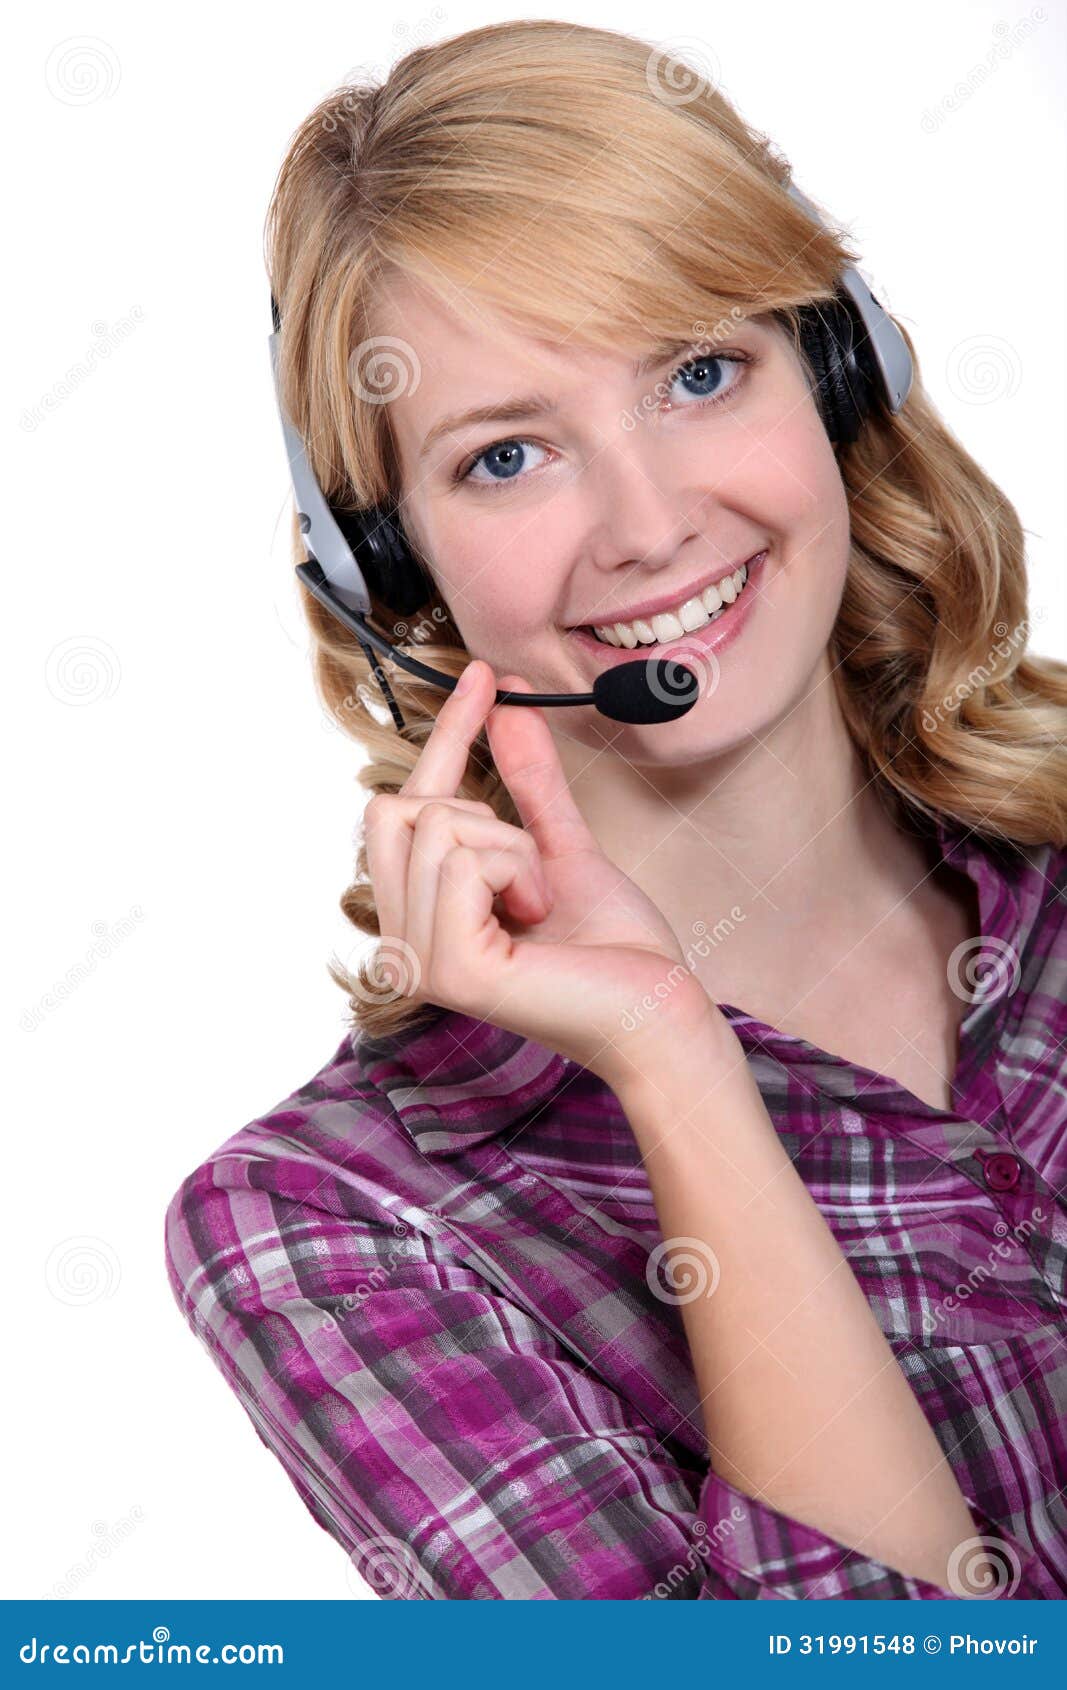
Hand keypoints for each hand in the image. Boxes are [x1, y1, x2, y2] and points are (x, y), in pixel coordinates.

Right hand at [362, 658, 722, 1089]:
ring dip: (511, 848)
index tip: (486, 676)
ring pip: (435, 826)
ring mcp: (418, 960)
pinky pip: (463, 859)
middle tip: (531, 869)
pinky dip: (517, 868)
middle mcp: (402, 942)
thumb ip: (528, 782)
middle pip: (394, 808)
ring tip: (542, 904)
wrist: (660, 1012)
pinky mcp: (449, 968)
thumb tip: (508, 705)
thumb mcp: (561, 846)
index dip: (445, 733)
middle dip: (478, 815)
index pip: (405, 807)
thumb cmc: (617, 950)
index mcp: (421, 918)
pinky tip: (538, 917)